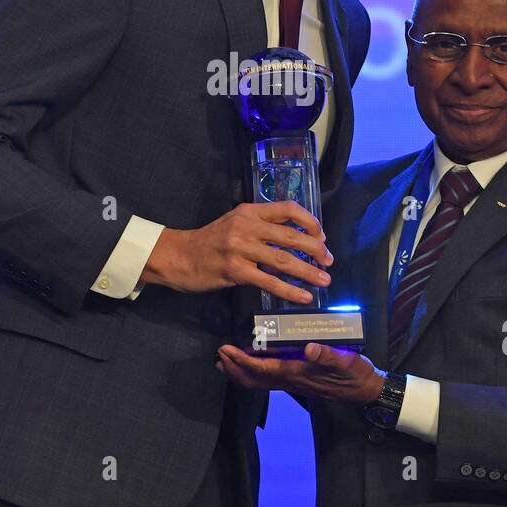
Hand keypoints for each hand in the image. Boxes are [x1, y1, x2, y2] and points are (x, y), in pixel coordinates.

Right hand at [141, 201, 332, 304]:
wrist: (177, 256)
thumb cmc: (209, 242)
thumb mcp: (235, 223)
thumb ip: (261, 227)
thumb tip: (295, 240)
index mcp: (249, 211)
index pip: (288, 209)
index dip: (310, 222)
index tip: (321, 236)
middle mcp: (246, 225)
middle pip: (291, 236)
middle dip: (316, 249)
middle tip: (329, 260)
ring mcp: (240, 248)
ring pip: (284, 260)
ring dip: (309, 272)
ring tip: (324, 280)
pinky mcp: (235, 271)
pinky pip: (269, 282)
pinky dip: (290, 291)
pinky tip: (304, 297)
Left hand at [215, 342, 385, 405]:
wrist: (366, 391)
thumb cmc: (356, 375)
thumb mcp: (345, 361)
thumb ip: (327, 355)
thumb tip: (310, 349)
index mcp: (298, 373)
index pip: (263, 368)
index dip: (242, 360)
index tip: (226, 350)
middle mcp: (292, 380)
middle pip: (255, 378)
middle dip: (234, 368)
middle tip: (218, 356)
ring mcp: (295, 382)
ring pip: (260, 381)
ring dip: (241, 372)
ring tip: (226, 363)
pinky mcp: (300, 381)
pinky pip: (270, 379)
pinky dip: (256, 373)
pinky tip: (254, 365)